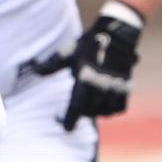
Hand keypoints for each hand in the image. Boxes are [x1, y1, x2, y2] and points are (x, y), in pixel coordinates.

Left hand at [27, 1, 143, 130]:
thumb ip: (52, 65)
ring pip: (106, 111)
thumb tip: (35, 71)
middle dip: (83, 113)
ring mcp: (115, 86)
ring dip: (98, 112)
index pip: (77, 105)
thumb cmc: (89, 42)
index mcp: (85, 76)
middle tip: (78, 110)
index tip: (67, 128)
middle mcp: (101, 84)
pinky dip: (112, 110)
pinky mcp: (126, 85)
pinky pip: (120, 107)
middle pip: (91, 110)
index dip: (71, 119)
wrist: (117, 33)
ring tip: (91, 107)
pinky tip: (105, 105)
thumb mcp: (68, 51)